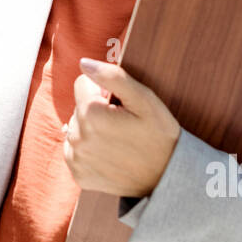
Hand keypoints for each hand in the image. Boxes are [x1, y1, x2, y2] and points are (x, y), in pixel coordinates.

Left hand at [64, 57, 181, 197]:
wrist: (166, 177)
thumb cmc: (159, 135)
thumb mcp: (144, 99)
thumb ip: (112, 76)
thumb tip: (83, 63)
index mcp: (91, 114)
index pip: (82, 84)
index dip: (103, 91)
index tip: (120, 106)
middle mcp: (77, 137)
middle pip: (78, 107)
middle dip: (96, 110)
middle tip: (122, 125)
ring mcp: (77, 159)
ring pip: (75, 128)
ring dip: (91, 130)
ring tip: (117, 141)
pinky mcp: (79, 175)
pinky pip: (75, 152)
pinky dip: (88, 151)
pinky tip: (109, 155)